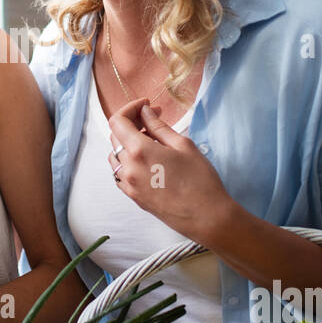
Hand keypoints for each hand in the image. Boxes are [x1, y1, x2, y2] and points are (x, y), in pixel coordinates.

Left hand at [107, 98, 231, 240]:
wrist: (206, 217)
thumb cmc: (200, 179)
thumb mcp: (183, 145)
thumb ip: (158, 126)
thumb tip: (144, 112)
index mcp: (139, 151)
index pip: (118, 121)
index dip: (130, 108)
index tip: (146, 105)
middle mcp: (128, 168)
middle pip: (116, 137)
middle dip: (131, 123)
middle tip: (153, 119)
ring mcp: (128, 185)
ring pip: (115, 156)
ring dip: (127, 143)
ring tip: (151, 141)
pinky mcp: (133, 197)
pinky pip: (120, 173)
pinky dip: (128, 161)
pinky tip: (147, 161)